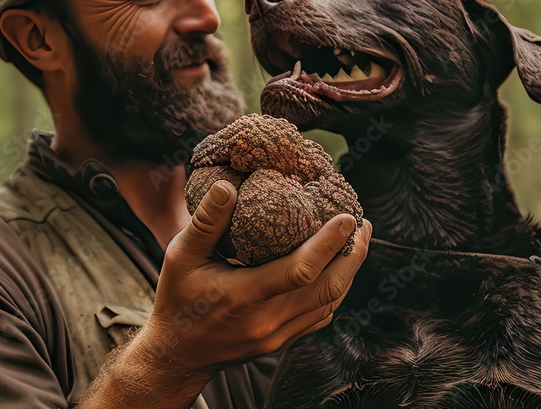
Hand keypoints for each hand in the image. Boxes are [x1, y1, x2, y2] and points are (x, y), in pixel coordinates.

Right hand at [134, 180, 369, 380]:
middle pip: (329, 287)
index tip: (347, 217)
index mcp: (243, 296)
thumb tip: (228, 187)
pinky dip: (337, 290)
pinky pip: (321, 315)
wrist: (177, 354)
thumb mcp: (180, 256)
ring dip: (349, 270)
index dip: (328, 243)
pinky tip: (340, 268)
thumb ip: (205, 222)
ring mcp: (278, 335)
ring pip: (330, 302)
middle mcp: (267, 320)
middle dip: (353, 254)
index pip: (299, 270)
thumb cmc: (178, 300)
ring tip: (358, 239)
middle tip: (363, 223)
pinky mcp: (283, 341)